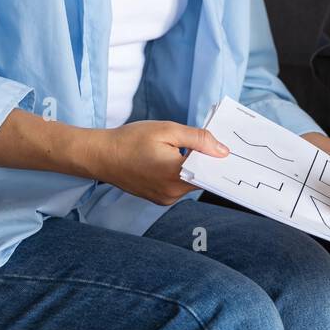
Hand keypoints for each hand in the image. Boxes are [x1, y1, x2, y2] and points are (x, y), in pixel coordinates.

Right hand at [92, 121, 229, 205]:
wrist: (99, 155)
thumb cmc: (130, 140)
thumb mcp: (167, 130)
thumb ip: (198, 139)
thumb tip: (223, 151)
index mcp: (176, 175)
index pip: (212, 172)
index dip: (221, 161)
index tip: (230, 150)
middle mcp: (173, 192)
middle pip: (202, 177)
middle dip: (207, 161)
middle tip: (208, 143)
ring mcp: (165, 198)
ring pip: (191, 182)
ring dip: (193, 167)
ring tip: (185, 149)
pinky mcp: (159, 198)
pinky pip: (179, 186)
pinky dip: (181, 173)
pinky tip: (174, 159)